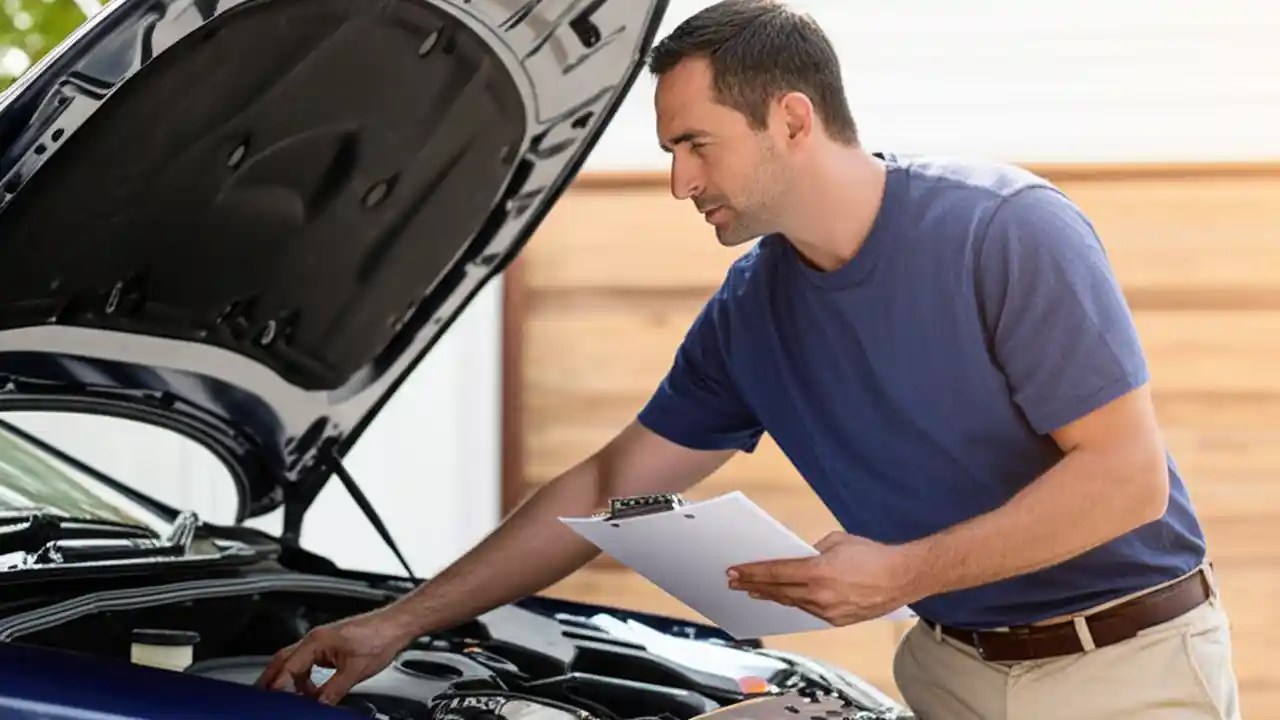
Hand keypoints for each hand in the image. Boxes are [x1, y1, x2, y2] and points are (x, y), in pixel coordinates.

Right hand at [254, 608, 415, 704]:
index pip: (287, 667)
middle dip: (272, 680)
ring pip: (295, 662)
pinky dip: (305, 678)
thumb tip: (318, 706)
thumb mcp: (354, 672)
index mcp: (316, 641)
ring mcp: (322, 640)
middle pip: (283, 661)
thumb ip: (331, 691)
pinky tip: (312, 690)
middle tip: (264, 698)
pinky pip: (309, 662)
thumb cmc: (380, 637)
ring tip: (291, 699)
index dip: (279, 687)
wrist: (397, 625)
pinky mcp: (331, 645)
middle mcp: (315, 639)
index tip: (274, 701)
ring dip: (290, 681)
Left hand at [726, 531, 922, 625]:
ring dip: (770, 596)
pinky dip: (794, 603)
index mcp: (818, 572)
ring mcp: (828, 611)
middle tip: (733, 582)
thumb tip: (798, 557)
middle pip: (778, 592)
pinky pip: (809, 611)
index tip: (733, 571)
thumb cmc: (872, 554)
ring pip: (792, 603)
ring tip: (752, 591)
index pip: (775, 573)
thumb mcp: (837, 541)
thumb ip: (812, 550)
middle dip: (753, 586)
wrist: (902, 577)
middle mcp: (820, 595)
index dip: (751, 572)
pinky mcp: (837, 620)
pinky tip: (783, 599)